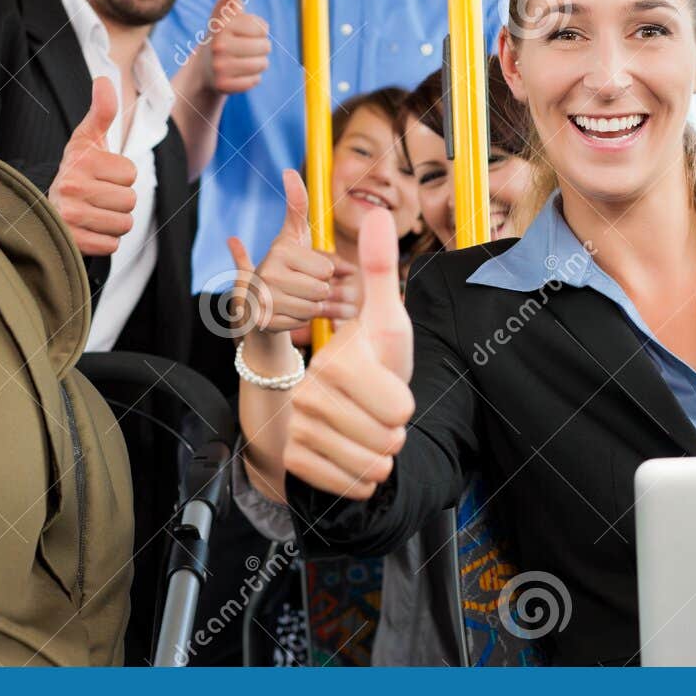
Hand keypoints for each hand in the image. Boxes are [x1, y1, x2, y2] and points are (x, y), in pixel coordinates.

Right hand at [50, 77, 137, 255]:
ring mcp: (68, 217)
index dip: (122, 176)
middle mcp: (70, 187)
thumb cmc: (77, 170)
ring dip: (114, 221)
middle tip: (98, 197)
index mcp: (79, 161)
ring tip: (94, 212)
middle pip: (130, 201)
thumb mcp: (87, 140)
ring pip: (124, 224)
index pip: (130, 174)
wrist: (44, 208)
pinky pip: (112, 245)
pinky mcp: (71, 243)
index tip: (101, 176)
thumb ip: (101, 112)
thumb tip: (103, 81)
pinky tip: (89, 230)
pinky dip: (105, 241)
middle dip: (120, 201)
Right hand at [204, 0, 269, 94]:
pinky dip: (249, 79)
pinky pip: (255, 81)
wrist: (203, 68)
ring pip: (262, 65)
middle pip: (265, 47)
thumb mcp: (225, 9)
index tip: (240, 31)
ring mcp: (220, 68)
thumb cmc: (221, 33)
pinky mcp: (224, 86)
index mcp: (222, 25)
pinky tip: (236, 74)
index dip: (257, 29)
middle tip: (240, 48)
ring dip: (256, 63)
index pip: (263, 28)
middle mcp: (218, 46)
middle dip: (258, 47)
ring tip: (239, 60)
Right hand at [228, 169, 356, 333]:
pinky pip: (302, 323)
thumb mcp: (292, 234)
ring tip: (292, 298)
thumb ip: (296, 204)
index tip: (304, 269)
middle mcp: (268, 273)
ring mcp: (264, 300)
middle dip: (317, 290)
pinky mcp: (264, 322)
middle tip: (298, 286)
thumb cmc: (283, 263)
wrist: (254, 301)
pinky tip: (285, 312)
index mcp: (280, 251)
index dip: (322, 272)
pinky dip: (298, 321)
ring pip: (313, 308)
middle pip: (322, 290)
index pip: (328, 269)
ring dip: (309, 306)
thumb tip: (289, 171)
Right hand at [283, 208, 415, 499]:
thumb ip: (380, 270)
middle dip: (393, 433)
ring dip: (379, 456)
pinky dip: (362, 479)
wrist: (339, 413)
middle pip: (388, 439)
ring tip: (366, 433)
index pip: (399, 408)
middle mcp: (306, 395)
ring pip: (372, 465)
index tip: (383, 387)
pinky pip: (352, 485)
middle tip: (375, 414)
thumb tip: (376, 210)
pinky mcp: (293, 464)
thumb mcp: (385, 321)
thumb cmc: (372, 365)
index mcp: (334, 361)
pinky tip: (353, 458)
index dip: (403, 403)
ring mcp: (296, 432)